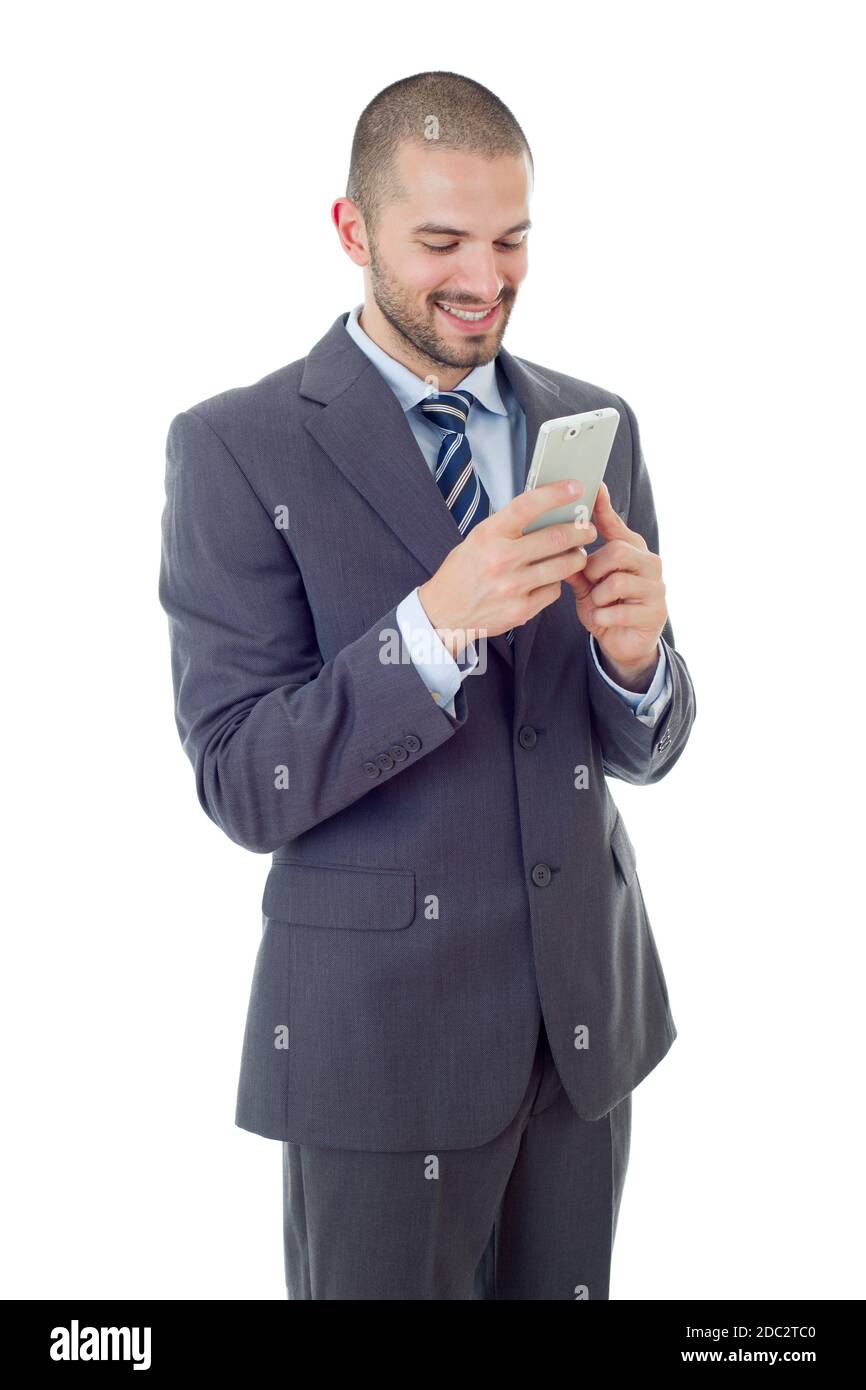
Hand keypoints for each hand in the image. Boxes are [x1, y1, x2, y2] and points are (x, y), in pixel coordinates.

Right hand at [419, 478, 596, 657]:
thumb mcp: (478, 540)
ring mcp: (512, 587)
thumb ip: (508, 527)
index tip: (575, 487)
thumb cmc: (463, 572)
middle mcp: (501, 559)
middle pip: (556, 538)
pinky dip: (556, 582)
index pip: (528, 506)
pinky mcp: (521, 610)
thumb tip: (546, 511)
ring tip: (578, 553)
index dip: (556, 494)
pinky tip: (550, 579)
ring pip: (562, 566)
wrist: (444, 613)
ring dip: (577, 557)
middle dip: (580, 531)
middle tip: (588, 529)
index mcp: (489, 535)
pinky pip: (553, 590)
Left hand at [563, 481, 666, 688]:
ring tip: (597, 603)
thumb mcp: (587, 584)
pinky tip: (603, 618)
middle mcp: (649, 563)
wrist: (624, 644)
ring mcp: (655, 588)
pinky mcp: (655, 613)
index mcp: (632, 550)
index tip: (595, 487)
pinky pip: (620, 609)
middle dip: (596, 568)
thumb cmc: (606, 606)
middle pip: (618, 550)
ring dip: (598, 596)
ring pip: (618, 581)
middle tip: (590, 582)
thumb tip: (555, 540)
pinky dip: (603, 615)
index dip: (604, 507)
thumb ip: (577, 564)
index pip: (616, 524)